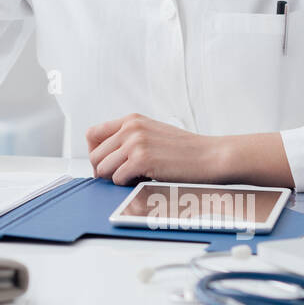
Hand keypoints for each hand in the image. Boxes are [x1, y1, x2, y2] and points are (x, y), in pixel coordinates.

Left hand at [87, 113, 228, 184]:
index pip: (92, 134)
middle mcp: (130, 128)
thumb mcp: (153, 133)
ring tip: (134, 179)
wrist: (211, 156)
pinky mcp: (141, 159)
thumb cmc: (185, 150)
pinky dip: (127, 184)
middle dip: (103, 171)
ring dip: (115, 179)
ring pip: (103, 168)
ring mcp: (135, 143)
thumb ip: (130, 139)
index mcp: (131, 120)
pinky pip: (117, 178)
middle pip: (95, 155)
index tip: (104, 165)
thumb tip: (106, 158)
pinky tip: (142, 181)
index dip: (95, 153)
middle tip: (118, 179)